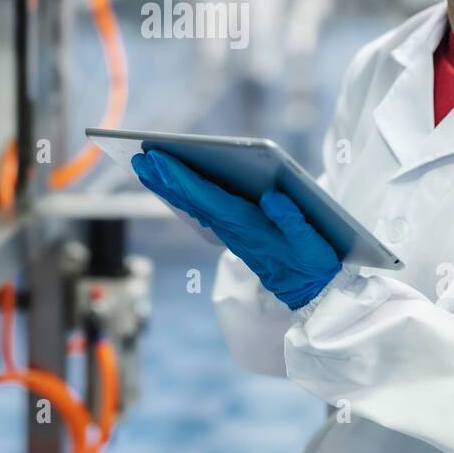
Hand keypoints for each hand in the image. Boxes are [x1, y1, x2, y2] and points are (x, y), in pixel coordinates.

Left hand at [132, 149, 339, 309]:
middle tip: (140, 160)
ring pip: (195, 206)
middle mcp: (235, 229)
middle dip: (167, 179)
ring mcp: (233, 233)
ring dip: (171, 187)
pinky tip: (174, 187)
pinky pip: (204, 212)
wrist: (311, 292)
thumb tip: (272, 197)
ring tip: (147, 168)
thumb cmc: (313, 262)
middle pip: (195, 201)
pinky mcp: (236, 234)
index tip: (158, 161)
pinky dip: (186, 197)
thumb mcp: (312, 244)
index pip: (210, 198)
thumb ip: (294, 221)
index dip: (183, 179)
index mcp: (250, 226)